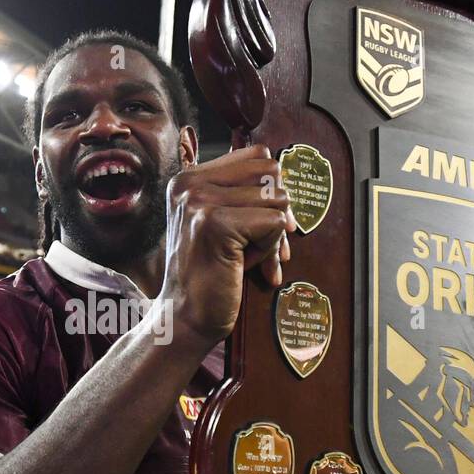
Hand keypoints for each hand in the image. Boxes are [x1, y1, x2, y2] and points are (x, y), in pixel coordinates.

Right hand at [159, 144, 296, 349]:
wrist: (185, 318)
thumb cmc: (209, 276)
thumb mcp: (222, 224)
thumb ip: (245, 198)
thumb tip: (288, 185)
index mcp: (188, 179)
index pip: (256, 156)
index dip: (272, 189)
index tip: (268, 224)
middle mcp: (190, 184)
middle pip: (270, 171)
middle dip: (276, 209)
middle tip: (263, 246)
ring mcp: (200, 201)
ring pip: (275, 198)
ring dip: (272, 235)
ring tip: (248, 258)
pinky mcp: (215, 223)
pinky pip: (273, 222)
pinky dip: (269, 250)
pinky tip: (245, 266)